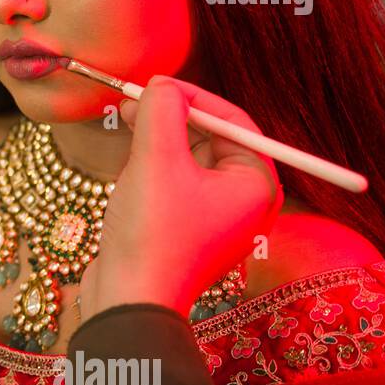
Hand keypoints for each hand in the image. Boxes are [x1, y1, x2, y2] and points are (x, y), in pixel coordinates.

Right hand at [78, 75, 282, 320]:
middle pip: (211, 138)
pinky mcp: (189, 230)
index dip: (192, 96)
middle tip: (133, 106)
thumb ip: (163, 110)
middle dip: (172, 119)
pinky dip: (153, 170)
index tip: (154, 84)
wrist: (129, 300)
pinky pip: (176, 184)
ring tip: (127, 138)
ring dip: (157, 144)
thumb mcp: (156, 159)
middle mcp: (245, 202)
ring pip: (189, 159)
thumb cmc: (152, 233)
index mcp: (257, 185)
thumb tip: (162, 85)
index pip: (233, 121)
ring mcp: (217, 219)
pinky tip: (129, 174)